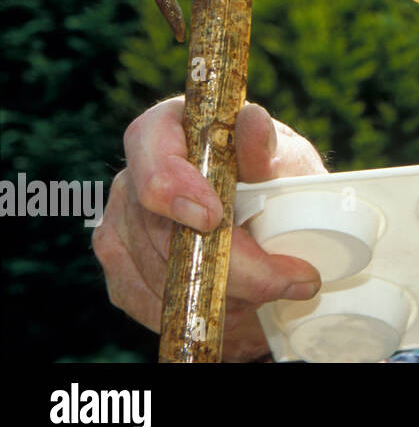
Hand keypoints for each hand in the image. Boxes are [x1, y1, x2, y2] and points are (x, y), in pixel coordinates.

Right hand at [92, 97, 327, 361]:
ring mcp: (121, 223)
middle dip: (229, 262)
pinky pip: (152, 302)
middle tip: (289, 278)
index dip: (174, 183)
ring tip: (276, 286)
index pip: (149, 145)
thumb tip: (252, 119)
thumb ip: (266, 150)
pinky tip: (240, 300)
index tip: (213, 217)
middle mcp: (134, 174)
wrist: (276, 231)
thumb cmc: (279, 182)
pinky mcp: (123, 268)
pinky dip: (201, 307)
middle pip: (159, 225)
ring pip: (159, 271)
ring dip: (224, 289)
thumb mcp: (286, 164)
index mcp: (171, 128)